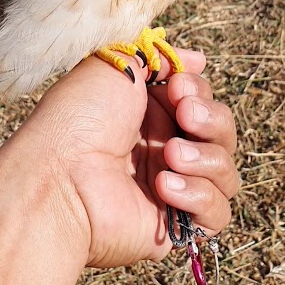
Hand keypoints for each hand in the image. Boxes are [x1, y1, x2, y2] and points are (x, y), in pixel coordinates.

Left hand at [19, 48, 240, 268]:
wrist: (58, 177)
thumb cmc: (78, 119)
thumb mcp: (116, 66)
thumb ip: (157, 57)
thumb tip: (196, 60)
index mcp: (148, 115)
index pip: (202, 102)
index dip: (199, 92)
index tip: (178, 88)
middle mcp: (162, 150)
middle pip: (222, 134)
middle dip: (211, 120)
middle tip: (183, 117)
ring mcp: (171, 189)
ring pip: (226, 173)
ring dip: (205, 159)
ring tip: (168, 157)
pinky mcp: (174, 226)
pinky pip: (217, 213)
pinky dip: (200, 196)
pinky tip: (164, 188)